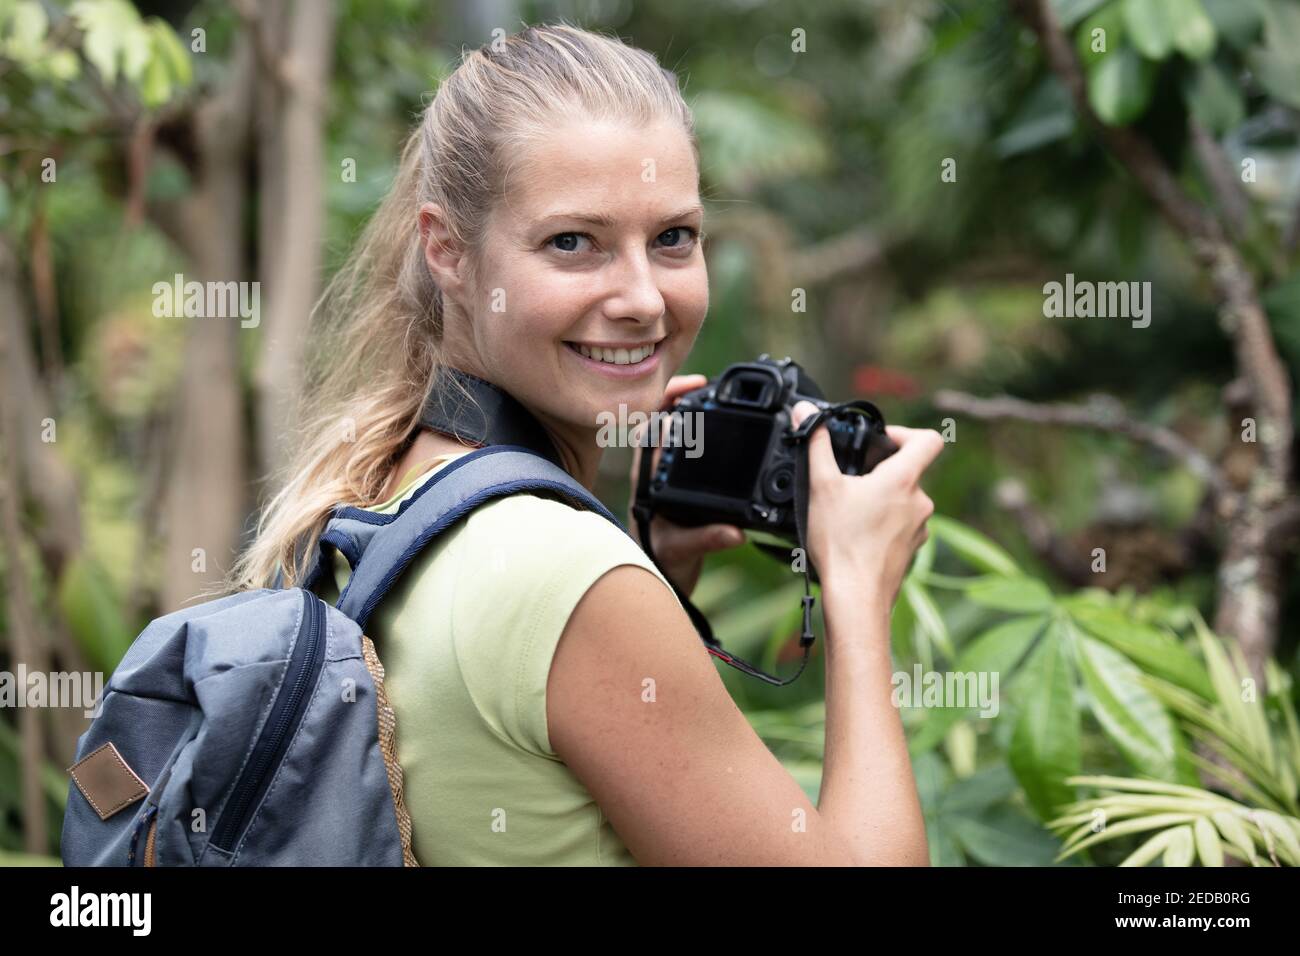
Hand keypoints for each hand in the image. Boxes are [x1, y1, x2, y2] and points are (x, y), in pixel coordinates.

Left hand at [627, 374, 745, 596]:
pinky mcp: (679, 478)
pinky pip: (686, 444)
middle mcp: (655, 467)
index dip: (667, 399)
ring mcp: (666, 471)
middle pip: (663, 417)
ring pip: (674, 429)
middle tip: (708, 382)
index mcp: (649, 475)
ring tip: (715, 393)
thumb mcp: (682, 550)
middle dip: (681, 395)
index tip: (693, 386)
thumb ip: (704, 540)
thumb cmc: (662, 559)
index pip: (652, 424)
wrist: (659, 574)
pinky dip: (701, 428)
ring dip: (691, 410)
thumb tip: (733, 531)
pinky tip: (719, 421)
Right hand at [790, 401, 942, 608]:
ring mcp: (919, 529)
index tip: (881, 442)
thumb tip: (806, 411)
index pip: (928, 438)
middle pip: (909, 471)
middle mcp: (920, 502)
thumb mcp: (821, 486)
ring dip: (881, 500)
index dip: (905, 432)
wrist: (856, 598)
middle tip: (851, 481)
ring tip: (850, 512)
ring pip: (904, 501)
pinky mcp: (912, 550)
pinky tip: (857, 536)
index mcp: (903, 479)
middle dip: (880, 471)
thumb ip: (816, 443)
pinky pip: (901, 527)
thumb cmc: (841, 544)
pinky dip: (883, 525)